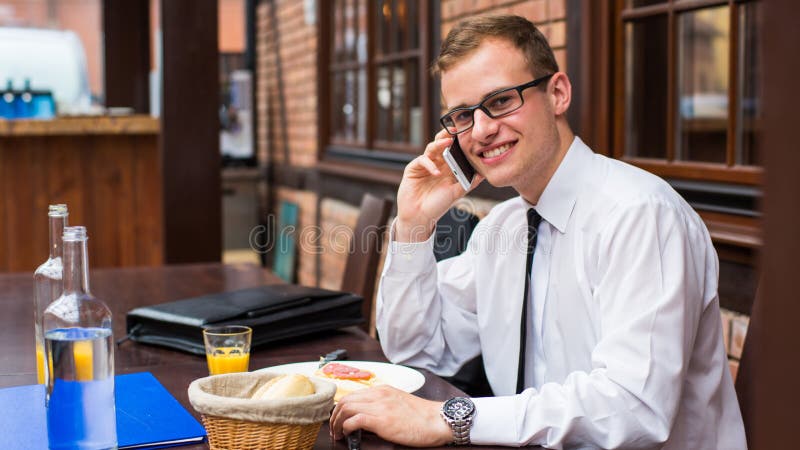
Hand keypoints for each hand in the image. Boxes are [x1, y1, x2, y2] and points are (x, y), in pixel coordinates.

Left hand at [329, 385, 452, 447]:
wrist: (437, 420)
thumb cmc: (422, 417)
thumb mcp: (399, 403)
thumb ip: (383, 405)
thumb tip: (367, 417)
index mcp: (383, 390)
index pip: (352, 395)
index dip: (341, 408)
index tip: (338, 419)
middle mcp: (379, 395)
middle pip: (345, 400)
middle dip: (335, 416)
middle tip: (334, 429)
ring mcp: (380, 406)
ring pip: (346, 408)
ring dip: (337, 422)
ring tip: (338, 434)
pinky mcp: (382, 419)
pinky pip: (355, 420)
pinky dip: (346, 427)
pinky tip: (347, 434)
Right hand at [395, 129, 484, 242]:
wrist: (420, 216)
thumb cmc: (438, 205)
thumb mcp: (457, 193)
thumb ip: (468, 183)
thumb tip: (483, 174)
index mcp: (448, 167)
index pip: (454, 149)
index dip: (459, 141)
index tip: (468, 134)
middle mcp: (437, 163)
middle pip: (442, 144)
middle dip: (448, 135)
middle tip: (455, 129)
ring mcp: (425, 165)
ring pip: (432, 148)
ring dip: (439, 144)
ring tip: (448, 143)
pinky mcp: (413, 168)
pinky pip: (422, 160)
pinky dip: (430, 165)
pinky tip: (437, 172)